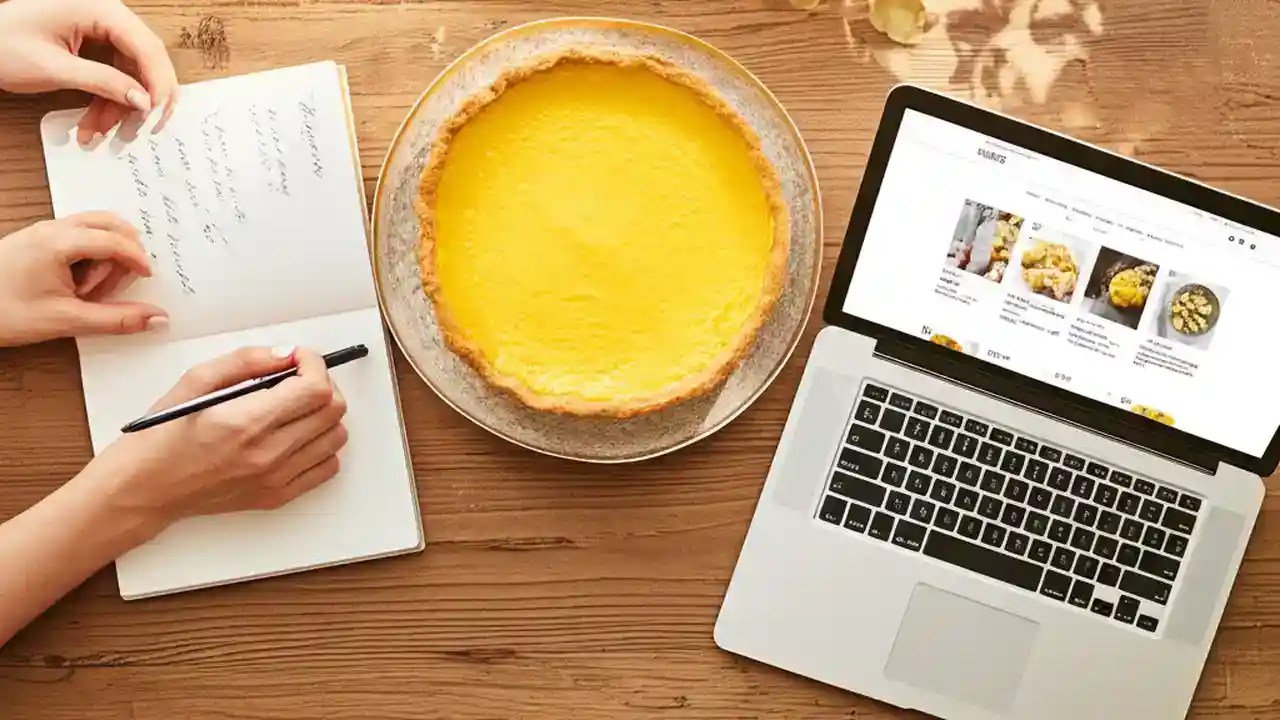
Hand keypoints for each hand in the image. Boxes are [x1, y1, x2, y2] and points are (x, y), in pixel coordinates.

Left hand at [0, 0, 177, 143]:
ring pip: (132, 71)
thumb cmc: (3, 45)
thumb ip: (103, 83)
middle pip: (146, 59)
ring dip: (121, 106)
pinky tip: (95, 121)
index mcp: (98, 8)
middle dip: (142, 98)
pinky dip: (108, 99)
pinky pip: (116, 72)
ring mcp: (101, 26)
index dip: (157, 84)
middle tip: (140, 129)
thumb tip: (143, 102)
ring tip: (99, 131)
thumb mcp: (54, 68)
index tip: (156, 115)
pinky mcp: (95, 40)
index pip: (146, 47)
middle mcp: (105, 13)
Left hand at [0, 212, 167, 346]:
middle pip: (109, 224)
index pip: (114, 240)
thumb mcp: (66, 320)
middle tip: (107, 289)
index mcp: (58, 242)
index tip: (147, 277)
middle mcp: (51, 228)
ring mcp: (43, 231)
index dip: (136, 259)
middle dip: (120, 254)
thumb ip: (117, 319)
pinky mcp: (38, 239)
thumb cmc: (4, 312)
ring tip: (87, 290)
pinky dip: (90, 255)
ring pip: (95, 228)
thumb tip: (157, 318)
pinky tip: (78, 284)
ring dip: (104, 255)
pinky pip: (78, 236)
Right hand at [88, 347, 348, 534]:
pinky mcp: (278, 496)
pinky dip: (321, 446)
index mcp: (246, 423)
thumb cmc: (161, 436)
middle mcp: (268, 454)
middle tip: (298, 378)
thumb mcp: (194, 382)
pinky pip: (327, 467)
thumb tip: (285, 355)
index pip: (316, 389)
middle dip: (322, 383)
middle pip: (333, 410)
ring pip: (336, 437)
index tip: (298, 358)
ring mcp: (276, 479)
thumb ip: (245, 361)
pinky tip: (296, 435)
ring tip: (295, 407)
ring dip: (324, 414)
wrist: (144, 489)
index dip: (314, 364)